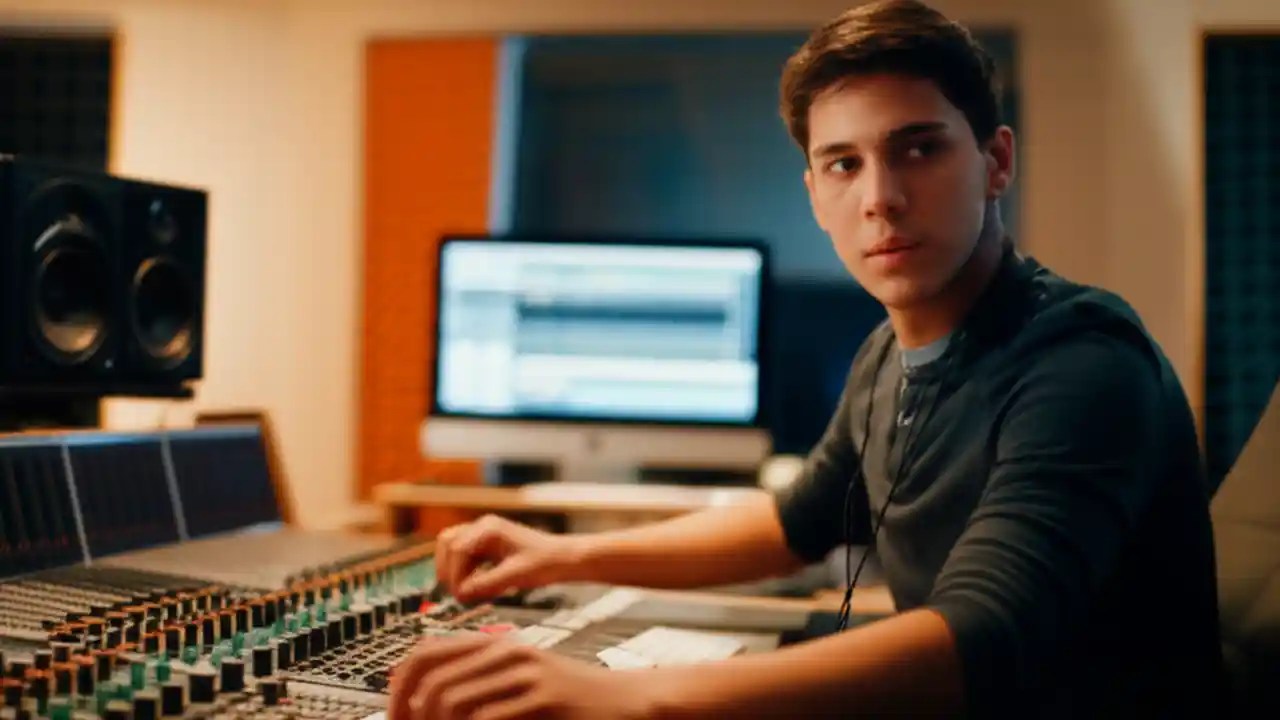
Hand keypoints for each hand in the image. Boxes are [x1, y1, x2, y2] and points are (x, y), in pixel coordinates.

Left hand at [388, 633, 658, 719]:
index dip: (398, 686)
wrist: (624, 701)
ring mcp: (524, 674)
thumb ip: (479, 682)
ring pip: (451, 700)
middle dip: (408, 714)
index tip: (395, 716)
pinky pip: (484, 719)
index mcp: (495, 646)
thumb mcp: (520, 680)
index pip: (425, 652)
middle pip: (430, 678)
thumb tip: (423, 701)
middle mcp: (506, 652)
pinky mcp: (542, 699)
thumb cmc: (569, 698)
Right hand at [435, 514, 586, 602]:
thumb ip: (487, 584)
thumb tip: (461, 594)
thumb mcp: (516, 576)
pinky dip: (464, 572)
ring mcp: (484, 535)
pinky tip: (475, 587)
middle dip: (448, 569)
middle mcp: (483, 527)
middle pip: (447, 543)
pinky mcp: (488, 546)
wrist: (564, 559)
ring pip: (453, 549)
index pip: (456, 548)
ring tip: (465, 592)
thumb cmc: (545, 563)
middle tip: (457, 593)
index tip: (460, 595)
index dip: (454, 574)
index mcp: (489, 528)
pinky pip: (465, 557)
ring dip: (454, 571)